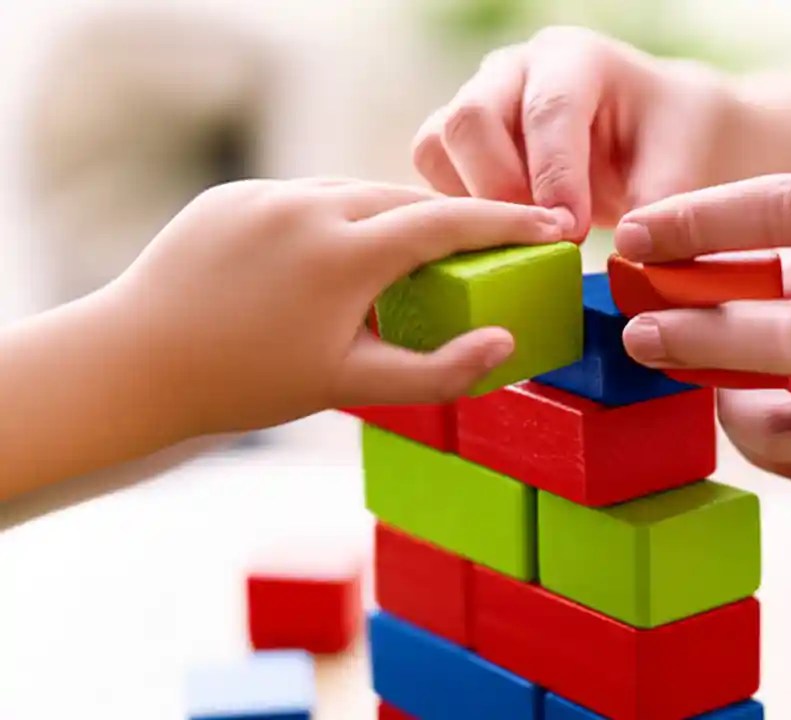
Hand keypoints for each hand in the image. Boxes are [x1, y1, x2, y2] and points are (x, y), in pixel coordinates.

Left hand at [108, 178, 566, 433]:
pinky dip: (336, 219)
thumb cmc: (247, 384)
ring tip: (406, 261)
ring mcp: (266, 195)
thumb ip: (439, 371)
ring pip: (354, 193)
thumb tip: (506, 343)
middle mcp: (308, 206)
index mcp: (344, 252)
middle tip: (487, 247)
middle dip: (451, 221)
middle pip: (404, 200)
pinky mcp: (233, 194)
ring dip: (391, 219)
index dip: (504, 222)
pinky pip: (306, 197)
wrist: (133, 364)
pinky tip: (334, 259)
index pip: (447, 223)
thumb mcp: (352, 388)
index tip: (547, 223)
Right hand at [412, 26, 735, 235]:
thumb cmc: (674, 144)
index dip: (554, 176)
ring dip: (472, 205)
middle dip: (500, 192)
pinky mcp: (460, 143)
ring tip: (526, 240)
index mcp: (574, 58)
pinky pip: (433, 177)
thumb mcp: (685, 168)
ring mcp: (479, 102)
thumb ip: (660, 205)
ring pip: (437, 147)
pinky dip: (459, 213)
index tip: (571, 233)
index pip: (547, 111)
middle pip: (470, 121)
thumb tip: (626, 253)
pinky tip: (508, 238)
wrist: (657, 141)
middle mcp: (514, 71)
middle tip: (542, 243)